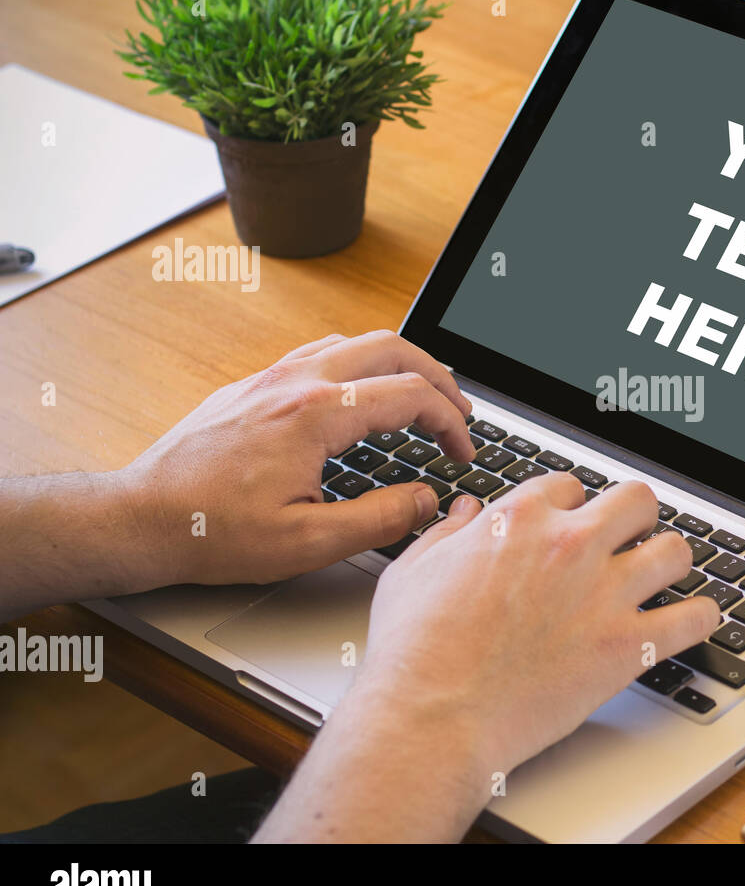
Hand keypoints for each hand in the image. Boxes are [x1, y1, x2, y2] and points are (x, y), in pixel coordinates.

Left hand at [117, 330, 475, 587]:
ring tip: (424, 398)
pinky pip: (324, 352)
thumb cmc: (213, 532)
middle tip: (460, 414)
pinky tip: (365, 395)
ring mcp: (273, 376)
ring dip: (401, 365)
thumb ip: (379, 519)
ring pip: (358, 342)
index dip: (452, 424)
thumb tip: (426, 499)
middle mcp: (296, 381)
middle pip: (392, 348)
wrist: (141, 517)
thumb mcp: (307, 543)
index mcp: (316, 414)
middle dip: (439, 378)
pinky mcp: (255, 384)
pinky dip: (363, 365)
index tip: (462, 453)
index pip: (411, 396)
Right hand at [255, 474, 718, 841]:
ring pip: (676, 550)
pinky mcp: (628, 644)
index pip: (570, 486)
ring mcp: (604, 592)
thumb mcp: (412, 572)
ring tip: (661, 579)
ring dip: (670, 562)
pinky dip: (700, 619)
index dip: (570, 508)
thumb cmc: (414, 652)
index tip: (569, 528)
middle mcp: (570, 544)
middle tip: (628, 542)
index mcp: (519, 519)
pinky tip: (690, 623)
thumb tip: (463, 512)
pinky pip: (696, 618)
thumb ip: (445, 534)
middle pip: (637, 499)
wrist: (433, 717)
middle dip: (634, 518)